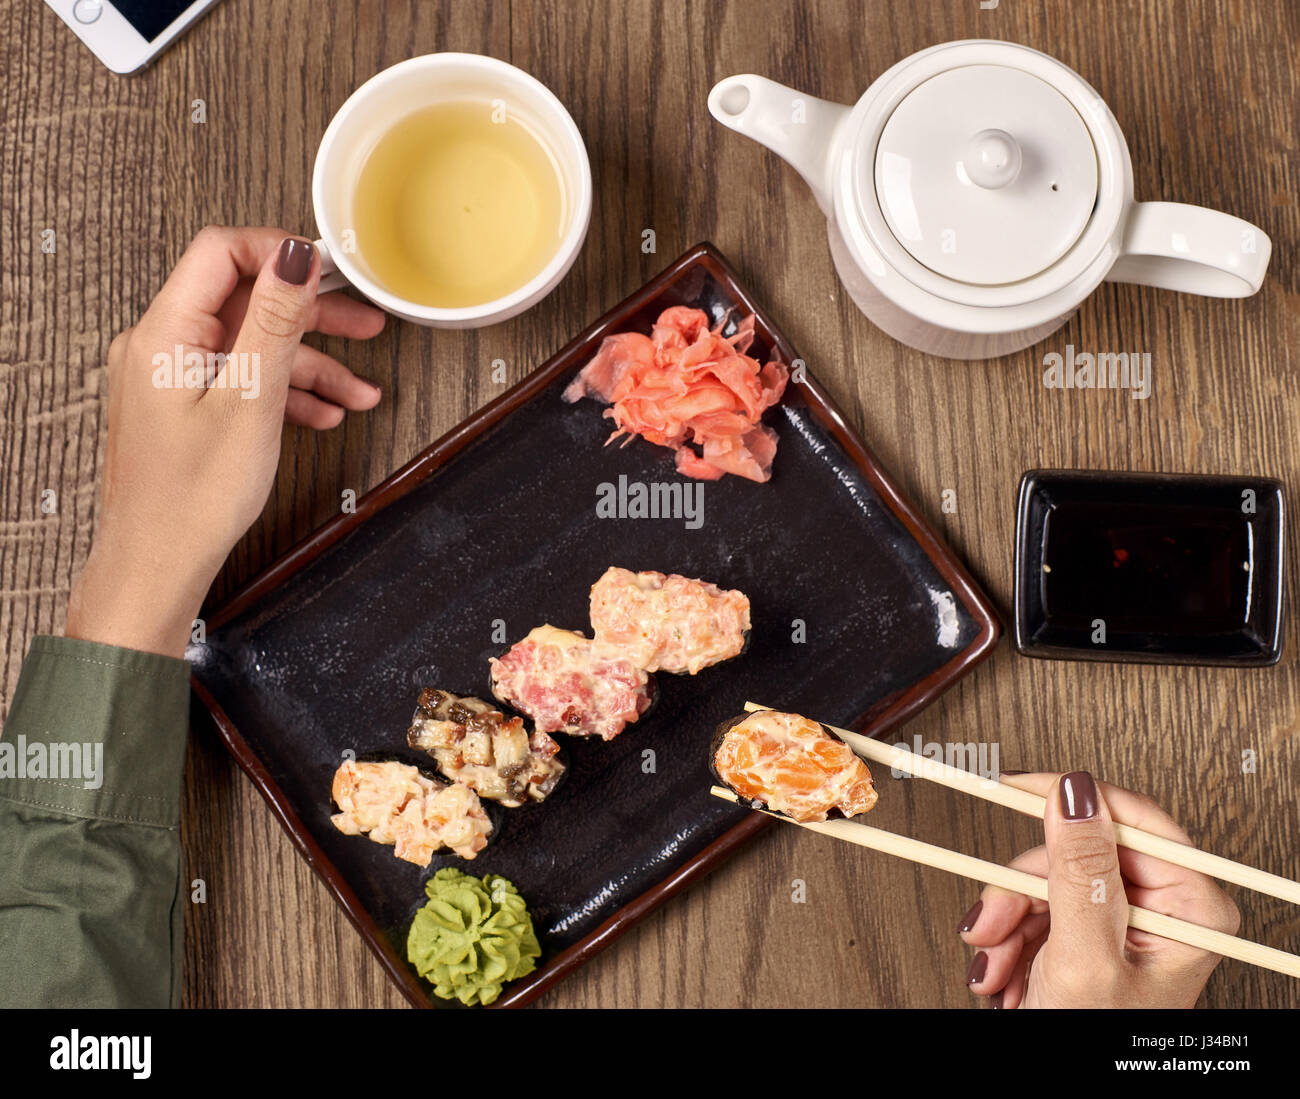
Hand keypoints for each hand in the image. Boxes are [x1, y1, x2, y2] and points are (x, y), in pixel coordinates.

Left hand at [65, 227, 385, 657]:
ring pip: (252, 347)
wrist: (159, 566)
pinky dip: (285, 392)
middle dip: (310, 316)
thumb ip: (275, 322)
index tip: (329, 270)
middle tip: (364, 324)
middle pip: (245, 301)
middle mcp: (161, 346)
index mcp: (165, 333)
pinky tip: (322, 414)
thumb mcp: (250, 400)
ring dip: (310, 366)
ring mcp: (172, 378)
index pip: (221, 253)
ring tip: (360, 391)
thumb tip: (294, 258)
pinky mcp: (185, 406)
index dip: (279, 254)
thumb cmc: (191, 498)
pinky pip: (242, 380)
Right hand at [957, 771, 1239, 1007]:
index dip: (1066, 799)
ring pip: (1044, 880)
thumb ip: (1080, 872)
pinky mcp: (1087, 939)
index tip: (1013, 785)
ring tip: (997, 966)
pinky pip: (1034, 909)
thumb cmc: (1096, 1049)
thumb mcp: (1082, 959)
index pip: (1128, 818)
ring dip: (1006, 923)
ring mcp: (1122, 926)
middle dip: (1019, 892)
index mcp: (1189, 909)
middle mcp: (1162, 912)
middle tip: (992, 924)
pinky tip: (1005, 974)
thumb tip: (1075, 793)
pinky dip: (1007, 941)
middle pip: (1073, 852)